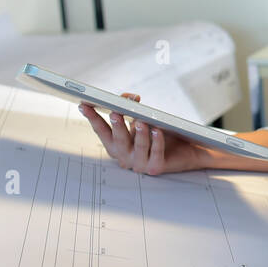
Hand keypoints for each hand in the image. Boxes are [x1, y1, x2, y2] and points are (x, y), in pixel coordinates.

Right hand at [79, 92, 208, 174]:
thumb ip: (131, 107)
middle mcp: (125, 157)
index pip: (102, 131)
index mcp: (117, 145)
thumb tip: (129, 98)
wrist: (183, 151)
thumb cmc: (158, 133)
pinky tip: (157, 131)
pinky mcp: (156, 168)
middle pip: (118, 141)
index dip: (93, 118)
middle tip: (115, 113)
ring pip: (138, 148)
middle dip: (117, 126)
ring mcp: (140, 164)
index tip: (84, 105)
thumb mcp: (141, 119)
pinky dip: (156, 142)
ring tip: (140, 121)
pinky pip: (156, 154)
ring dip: (139, 134)